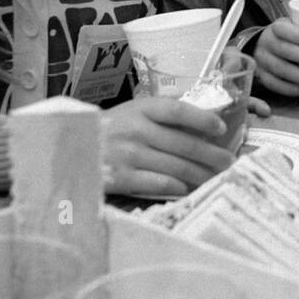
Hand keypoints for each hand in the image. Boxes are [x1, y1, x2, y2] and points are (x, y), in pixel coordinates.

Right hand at [100, 97, 233, 197]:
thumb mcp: (132, 112)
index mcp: (141, 109)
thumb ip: (162, 114)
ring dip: (201, 174)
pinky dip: (178, 187)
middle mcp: (136, 129)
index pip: (178, 110)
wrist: (69, 149)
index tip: (221, 129)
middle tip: (229, 163)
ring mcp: (129, 154)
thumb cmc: (110, 129)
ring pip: (176, 166)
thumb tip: (203, 123)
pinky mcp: (122, 178)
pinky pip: (159, 183)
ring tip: (216, 178)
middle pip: (184, 143)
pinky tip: (190, 189)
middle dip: (212, 155)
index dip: (203, 119)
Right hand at [253, 18, 298, 96]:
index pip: (284, 30)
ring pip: (280, 70)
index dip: (297, 35)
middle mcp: (266, 43)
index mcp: (276, 29)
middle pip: (284, 50)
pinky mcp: (262, 76)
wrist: (262, 46)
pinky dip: (292, 89)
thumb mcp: (294, 27)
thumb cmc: (288, 36)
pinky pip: (275, 84)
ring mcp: (262, 61)